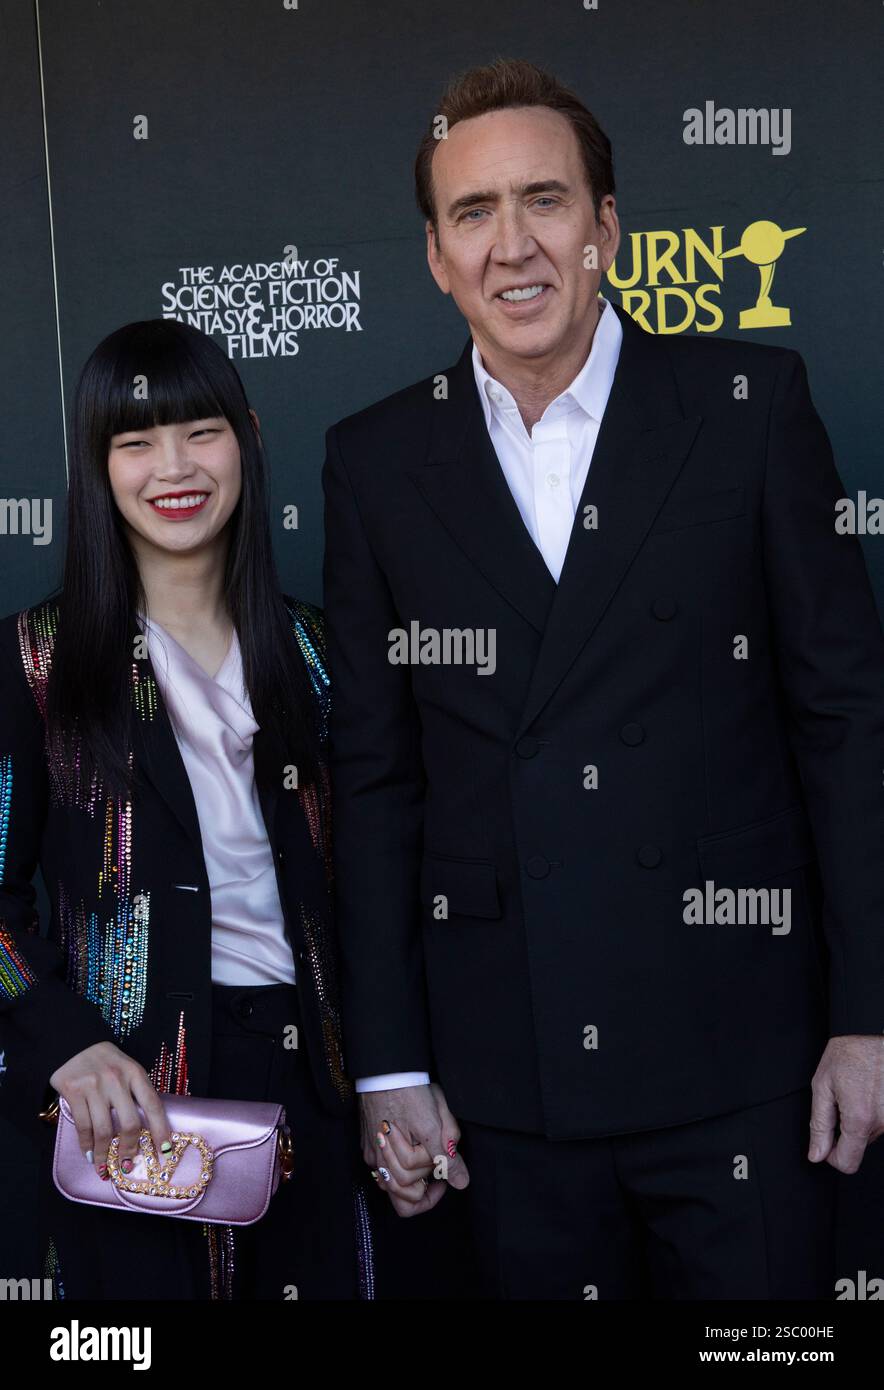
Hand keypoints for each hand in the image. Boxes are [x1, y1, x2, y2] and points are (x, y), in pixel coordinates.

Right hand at [49, 1041, 170, 1179]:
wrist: (73, 1043)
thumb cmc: (106, 1062)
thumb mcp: (127, 1069)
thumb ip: (137, 1092)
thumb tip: (148, 1130)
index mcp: (135, 1072)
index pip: (153, 1105)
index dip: (161, 1130)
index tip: (165, 1151)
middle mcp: (116, 1078)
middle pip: (129, 1123)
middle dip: (130, 1149)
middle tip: (128, 1165)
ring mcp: (94, 1085)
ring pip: (104, 1129)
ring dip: (105, 1153)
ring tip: (105, 1167)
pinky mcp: (74, 1091)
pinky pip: (83, 1126)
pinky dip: (87, 1145)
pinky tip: (90, 1154)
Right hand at [359, 1082, 468, 1217]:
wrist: (387, 1068)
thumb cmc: (412, 1091)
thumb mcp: (437, 1121)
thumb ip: (448, 1156)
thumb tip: (460, 1182)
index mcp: (397, 1155)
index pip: (416, 1189)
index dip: (435, 1189)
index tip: (445, 1179)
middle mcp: (379, 1158)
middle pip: (401, 1193)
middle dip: (422, 1183)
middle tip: (435, 1166)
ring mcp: (371, 1152)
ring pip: (388, 1185)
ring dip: (408, 1179)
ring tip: (422, 1160)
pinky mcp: (367, 1143)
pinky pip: (381, 1170)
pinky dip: (396, 1169)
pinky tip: (409, 1151)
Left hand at [808, 1035, 883, 1172]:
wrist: (876, 1031)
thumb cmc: (853, 1052)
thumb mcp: (823, 1084)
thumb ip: (819, 1124)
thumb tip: (816, 1154)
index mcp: (859, 1119)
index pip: (847, 1163)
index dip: (832, 1156)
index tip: (826, 1142)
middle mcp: (883, 1123)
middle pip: (859, 1145)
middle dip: (847, 1128)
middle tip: (843, 1098)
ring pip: (872, 1132)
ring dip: (862, 1117)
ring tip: (858, 1090)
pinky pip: (883, 1121)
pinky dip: (875, 1111)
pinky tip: (870, 1091)